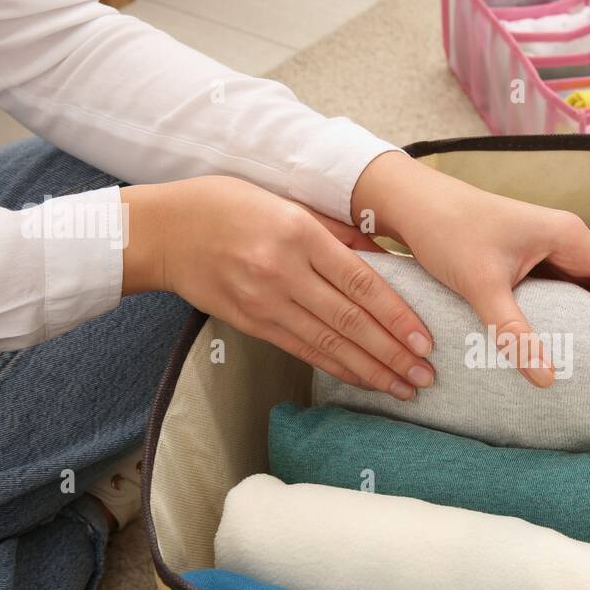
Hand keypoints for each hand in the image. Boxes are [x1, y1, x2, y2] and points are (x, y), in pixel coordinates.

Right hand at [119, 176, 434, 399]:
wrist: (163, 231)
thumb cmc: (228, 205)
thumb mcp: (287, 201)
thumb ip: (337, 230)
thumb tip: (385, 257)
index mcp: (299, 233)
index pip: (361, 283)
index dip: (397, 316)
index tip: (425, 340)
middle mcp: (284, 271)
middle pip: (350, 320)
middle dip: (392, 353)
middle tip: (426, 377)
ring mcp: (265, 302)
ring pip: (328, 343)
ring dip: (371, 370)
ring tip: (404, 388)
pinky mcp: (250, 323)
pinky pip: (302, 350)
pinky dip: (336, 367)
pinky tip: (363, 380)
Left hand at [351, 151, 589, 386]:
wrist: (414, 204)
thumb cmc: (448, 233)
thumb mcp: (482, 285)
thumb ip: (514, 331)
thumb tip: (546, 378)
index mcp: (568, 238)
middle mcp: (566, 239)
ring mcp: (549, 248)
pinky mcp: (530, 258)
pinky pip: (570, 290)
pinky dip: (585, 312)